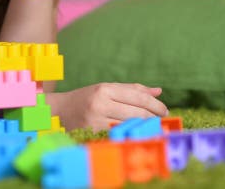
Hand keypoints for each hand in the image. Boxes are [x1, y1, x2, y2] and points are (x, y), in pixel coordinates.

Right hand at [46, 83, 167, 131]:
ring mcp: (96, 120)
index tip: (165, 110)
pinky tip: (136, 134)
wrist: (59, 111)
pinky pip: (120, 135)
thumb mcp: (106, 88)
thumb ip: (132, 89)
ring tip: (152, 127)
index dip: (156, 105)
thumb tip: (158, 91)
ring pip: (130, 125)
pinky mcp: (94, 134)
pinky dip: (131, 134)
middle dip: (153, 117)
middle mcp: (100, 103)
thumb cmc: (86, 98)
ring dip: (145, 128)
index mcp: (104, 89)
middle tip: (161, 120)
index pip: (138, 97)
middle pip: (138, 113)